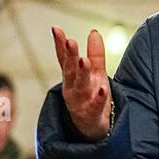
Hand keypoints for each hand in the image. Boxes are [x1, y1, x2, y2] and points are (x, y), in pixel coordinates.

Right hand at [51, 26, 110, 140]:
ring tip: (84, 60)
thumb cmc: (92, 97)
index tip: (55, 29)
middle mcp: (72, 88)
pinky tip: (102, 90)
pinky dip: (98, 98)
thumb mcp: (95, 74)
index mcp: (72, 77)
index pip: (64, 59)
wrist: (94, 128)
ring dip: (81, 73)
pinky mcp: (91, 114)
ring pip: (79, 86)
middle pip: (70, 70)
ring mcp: (80, 102)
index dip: (60, 45)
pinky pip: (94, 106)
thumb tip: (93, 31)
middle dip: (70, 56)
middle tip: (69, 41)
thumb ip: (95, 55)